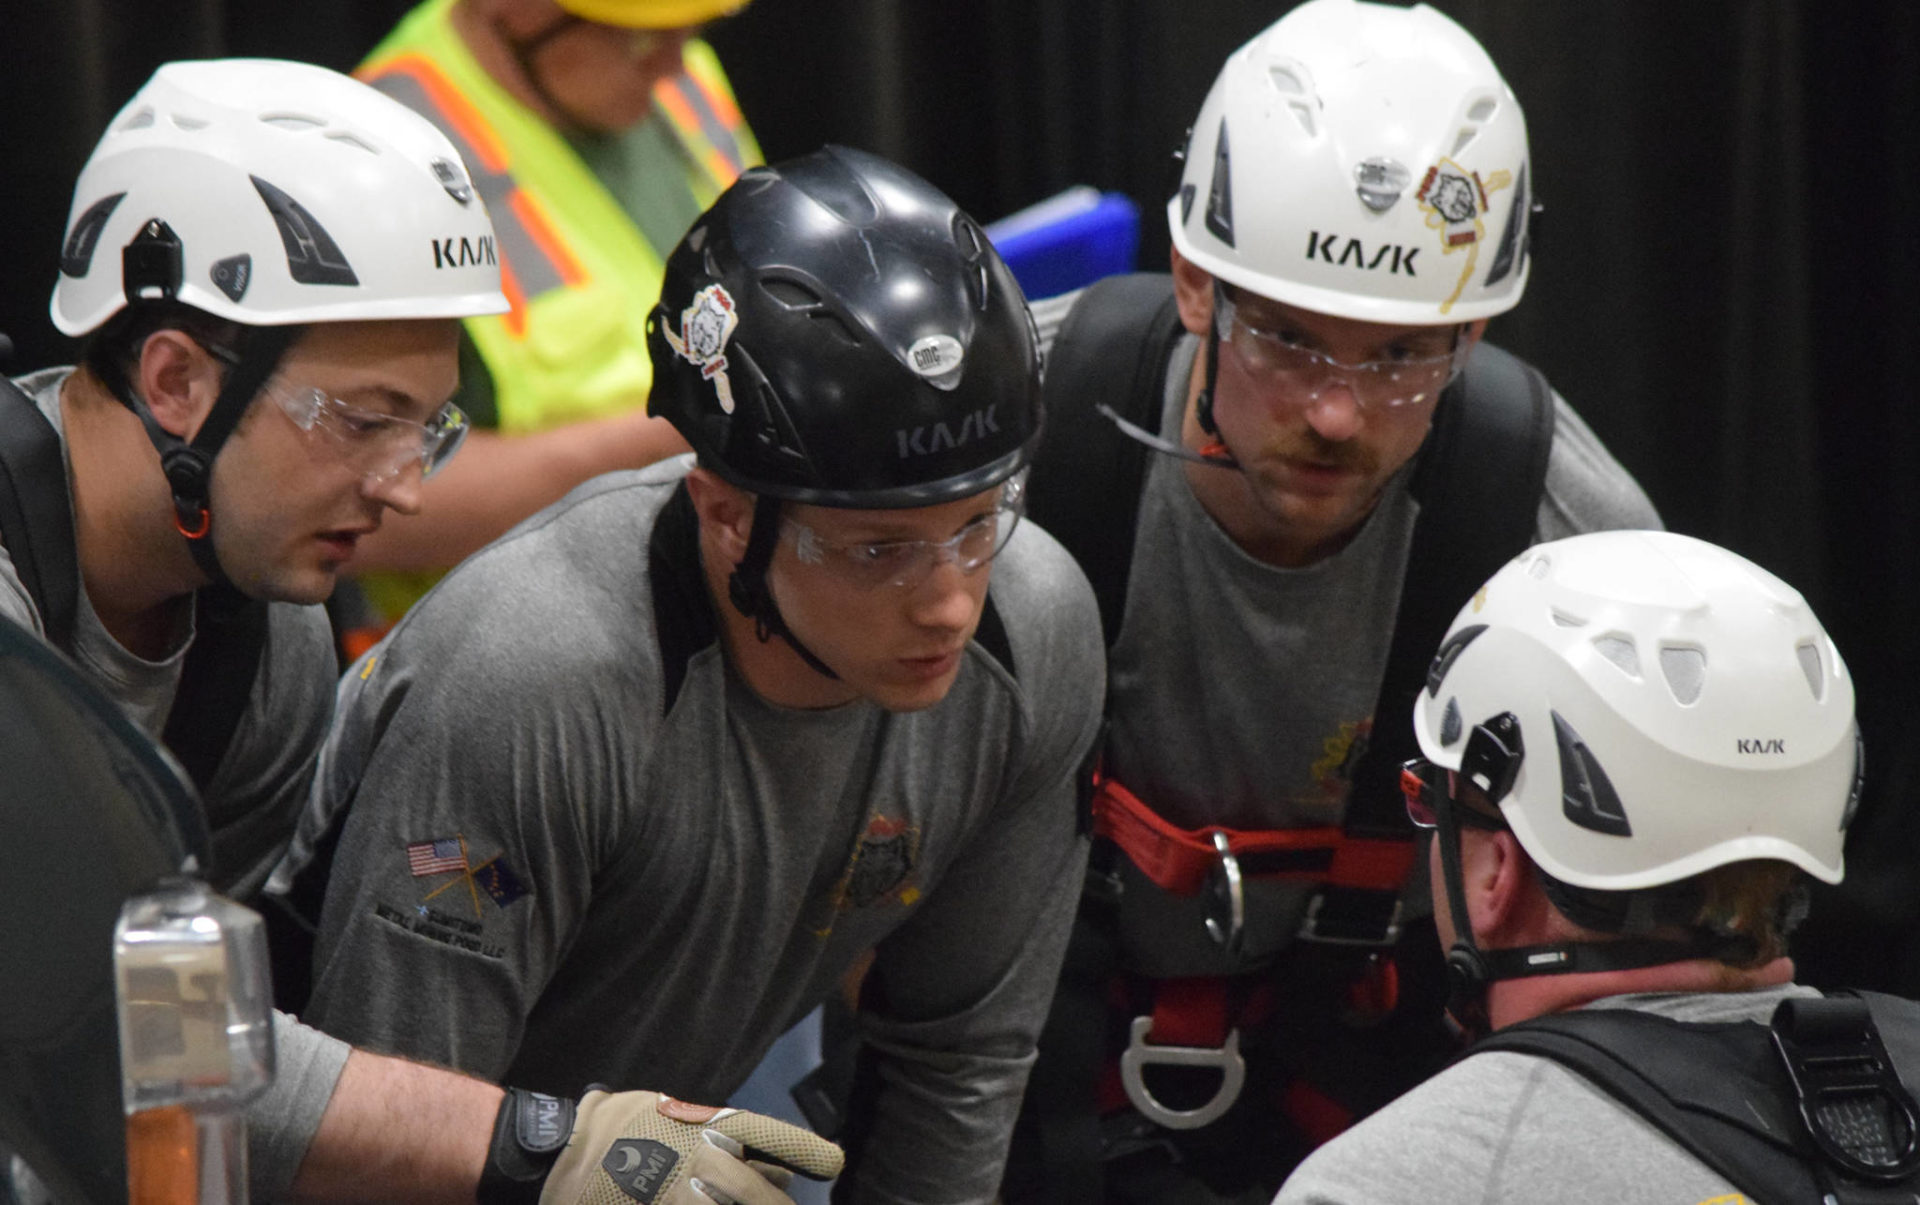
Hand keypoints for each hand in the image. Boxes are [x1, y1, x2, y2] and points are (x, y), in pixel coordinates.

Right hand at [539, 1089, 843, 1204]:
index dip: (811, 1153)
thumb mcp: (667, 1111)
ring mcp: (681, 1193)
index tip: (833, 1164)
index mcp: (708, 1127)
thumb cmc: (613, 1129)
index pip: (776, 1138)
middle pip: (762, 1197)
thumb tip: (755, 1159)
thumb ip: (713, 1132)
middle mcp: (702, 1161)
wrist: (554, 1154)